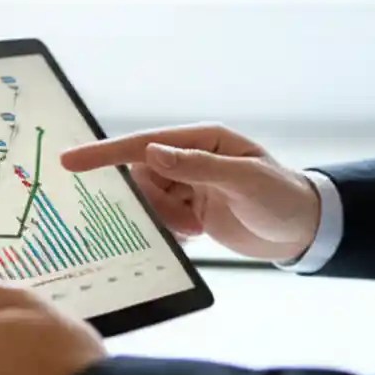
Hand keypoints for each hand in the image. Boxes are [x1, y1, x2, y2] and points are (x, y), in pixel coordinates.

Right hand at [61, 123, 321, 261]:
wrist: (305, 231)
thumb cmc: (282, 198)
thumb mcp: (244, 180)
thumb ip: (197, 166)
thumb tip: (151, 153)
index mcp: (202, 140)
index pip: (144, 144)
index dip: (105, 153)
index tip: (69, 160)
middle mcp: (191, 158)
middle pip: (142, 177)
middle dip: (154, 202)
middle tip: (187, 220)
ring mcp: (189, 185)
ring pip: (149, 202)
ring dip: (167, 220)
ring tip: (198, 227)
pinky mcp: (191, 211)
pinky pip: (161, 220)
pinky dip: (173, 232)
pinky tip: (198, 234)